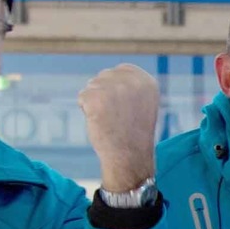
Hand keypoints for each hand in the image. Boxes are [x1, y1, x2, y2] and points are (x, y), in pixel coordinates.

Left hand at [78, 64, 159, 193]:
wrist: (129, 157)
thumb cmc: (133, 133)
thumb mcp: (140, 103)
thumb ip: (129, 86)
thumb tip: (107, 75)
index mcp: (146, 81)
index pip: (120, 71)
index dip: (116, 90)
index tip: (125, 109)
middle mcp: (132, 80)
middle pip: (103, 77)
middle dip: (104, 96)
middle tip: (117, 117)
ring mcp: (113, 88)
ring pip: (92, 87)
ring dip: (95, 103)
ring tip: (110, 120)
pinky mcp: (96, 97)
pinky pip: (82, 98)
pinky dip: (87, 111)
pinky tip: (100, 122)